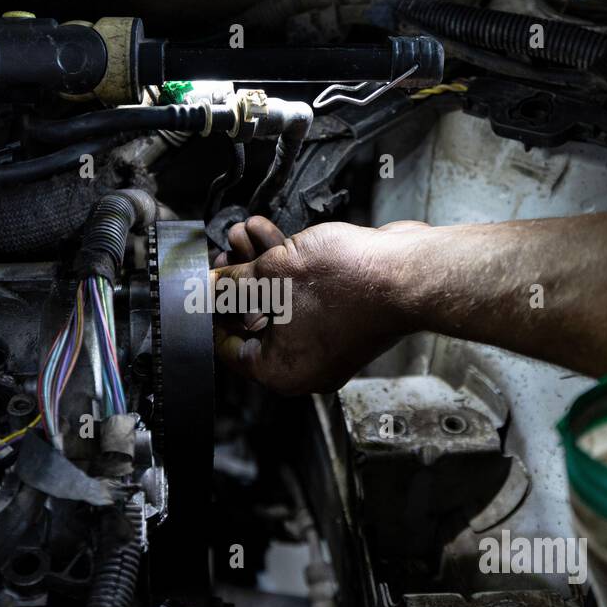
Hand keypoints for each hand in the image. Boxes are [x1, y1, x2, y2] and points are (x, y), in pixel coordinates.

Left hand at [211, 215, 431, 393]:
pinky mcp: (345, 316)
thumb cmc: (346, 287)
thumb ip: (230, 283)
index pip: (230, 350)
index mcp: (282, 372)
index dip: (209, 315)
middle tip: (221, 257)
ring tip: (243, 235)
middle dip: (236, 280)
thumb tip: (206, 286)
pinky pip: (304, 294)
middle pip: (255, 321)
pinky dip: (287, 266)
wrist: (407, 273)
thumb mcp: (269, 278)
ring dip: (259, 265)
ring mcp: (328, 340)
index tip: (199, 293)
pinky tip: (270, 234)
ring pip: (280, 301)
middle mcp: (306, 363)